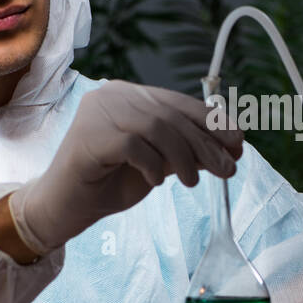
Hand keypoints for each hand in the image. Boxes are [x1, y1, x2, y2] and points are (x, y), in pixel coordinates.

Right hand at [9, 80, 244, 254]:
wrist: (64, 208)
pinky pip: (134, 145)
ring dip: (184, 156)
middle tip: (229, 168)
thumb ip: (187, 150)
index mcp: (130, 95)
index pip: (179, 103)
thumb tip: (232, 145)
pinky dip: (152, 164)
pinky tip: (156, 182)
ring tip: (192, 182)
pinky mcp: (89, 136)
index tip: (238, 143)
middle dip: (206, 142)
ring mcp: (98, 112)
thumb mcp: (158, 163)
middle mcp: (113, 95)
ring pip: (157, 126)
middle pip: (171, 114)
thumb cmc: (109, 183)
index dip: (212, 122)